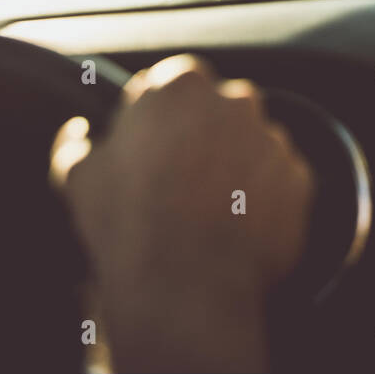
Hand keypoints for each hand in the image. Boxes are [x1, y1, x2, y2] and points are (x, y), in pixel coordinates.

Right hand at [57, 54, 313, 371]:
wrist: (187, 289)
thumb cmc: (128, 227)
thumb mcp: (79, 178)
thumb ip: (74, 143)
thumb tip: (77, 132)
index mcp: (180, 85)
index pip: (169, 84)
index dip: (157, 118)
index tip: (150, 149)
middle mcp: (235, 100)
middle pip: (217, 109)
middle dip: (201, 136)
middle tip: (178, 182)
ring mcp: (273, 139)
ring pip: (251, 143)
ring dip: (235, 166)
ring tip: (208, 211)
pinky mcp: (299, 179)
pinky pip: (279, 180)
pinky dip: (263, 197)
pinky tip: (235, 226)